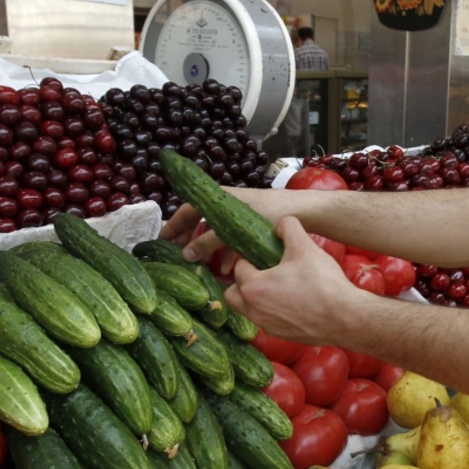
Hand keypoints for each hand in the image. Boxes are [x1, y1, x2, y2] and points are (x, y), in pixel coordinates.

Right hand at [158, 186, 280, 264]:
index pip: (189, 209)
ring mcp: (239, 217)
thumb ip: (210, 241)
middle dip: (188, 238)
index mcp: (220, 199)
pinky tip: (226, 269)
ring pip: (216, 233)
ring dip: (206, 248)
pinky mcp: (251, 228)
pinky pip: (232, 240)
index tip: (163, 239)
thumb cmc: (271, 213)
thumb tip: (185, 254)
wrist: (305, 212)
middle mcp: (228, 206)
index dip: (175, 224)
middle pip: (200, 221)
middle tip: (176, 253)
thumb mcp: (235, 230)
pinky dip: (227, 253)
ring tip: (197, 264)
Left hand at [224, 216, 363, 343]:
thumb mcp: (305, 246)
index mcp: (252, 287)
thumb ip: (288, 227)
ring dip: (255, 297)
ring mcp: (267, 326)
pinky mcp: (281, 336)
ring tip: (277, 285)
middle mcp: (253, 310)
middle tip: (262, 271)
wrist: (345, 317)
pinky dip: (272, 311)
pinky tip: (292, 301)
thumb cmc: (322, 282)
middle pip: (232, 294)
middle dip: (242, 281)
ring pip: (248, 310)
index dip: (250, 257)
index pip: (238, 267)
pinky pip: (267, 321)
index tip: (263, 254)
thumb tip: (280, 223)